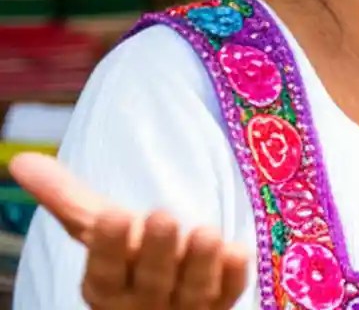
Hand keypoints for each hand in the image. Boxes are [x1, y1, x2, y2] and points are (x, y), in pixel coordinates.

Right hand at [9, 152, 249, 309]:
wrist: (164, 306)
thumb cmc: (128, 260)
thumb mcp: (100, 231)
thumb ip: (67, 198)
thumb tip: (22, 161)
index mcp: (107, 286)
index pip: (104, 271)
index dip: (109, 246)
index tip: (114, 215)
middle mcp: (144, 302)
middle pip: (151, 280)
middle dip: (156, 250)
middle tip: (162, 216)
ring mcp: (185, 307)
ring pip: (193, 289)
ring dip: (199, 263)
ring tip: (204, 232)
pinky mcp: (222, 304)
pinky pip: (231, 293)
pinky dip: (234, 275)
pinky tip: (237, 252)